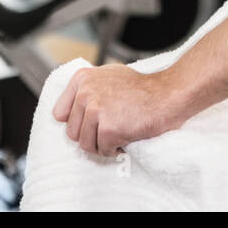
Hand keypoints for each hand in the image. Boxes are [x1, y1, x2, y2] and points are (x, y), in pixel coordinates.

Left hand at [52, 64, 184, 155]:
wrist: (167, 95)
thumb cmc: (141, 88)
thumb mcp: (108, 76)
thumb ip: (87, 89)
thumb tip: (64, 112)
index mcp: (82, 79)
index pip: (60, 114)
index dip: (78, 122)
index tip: (93, 122)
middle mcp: (85, 93)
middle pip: (72, 132)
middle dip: (91, 135)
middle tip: (111, 129)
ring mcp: (96, 110)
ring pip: (85, 144)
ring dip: (103, 145)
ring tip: (119, 133)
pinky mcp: (109, 129)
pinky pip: (103, 150)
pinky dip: (116, 149)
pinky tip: (127, 137)